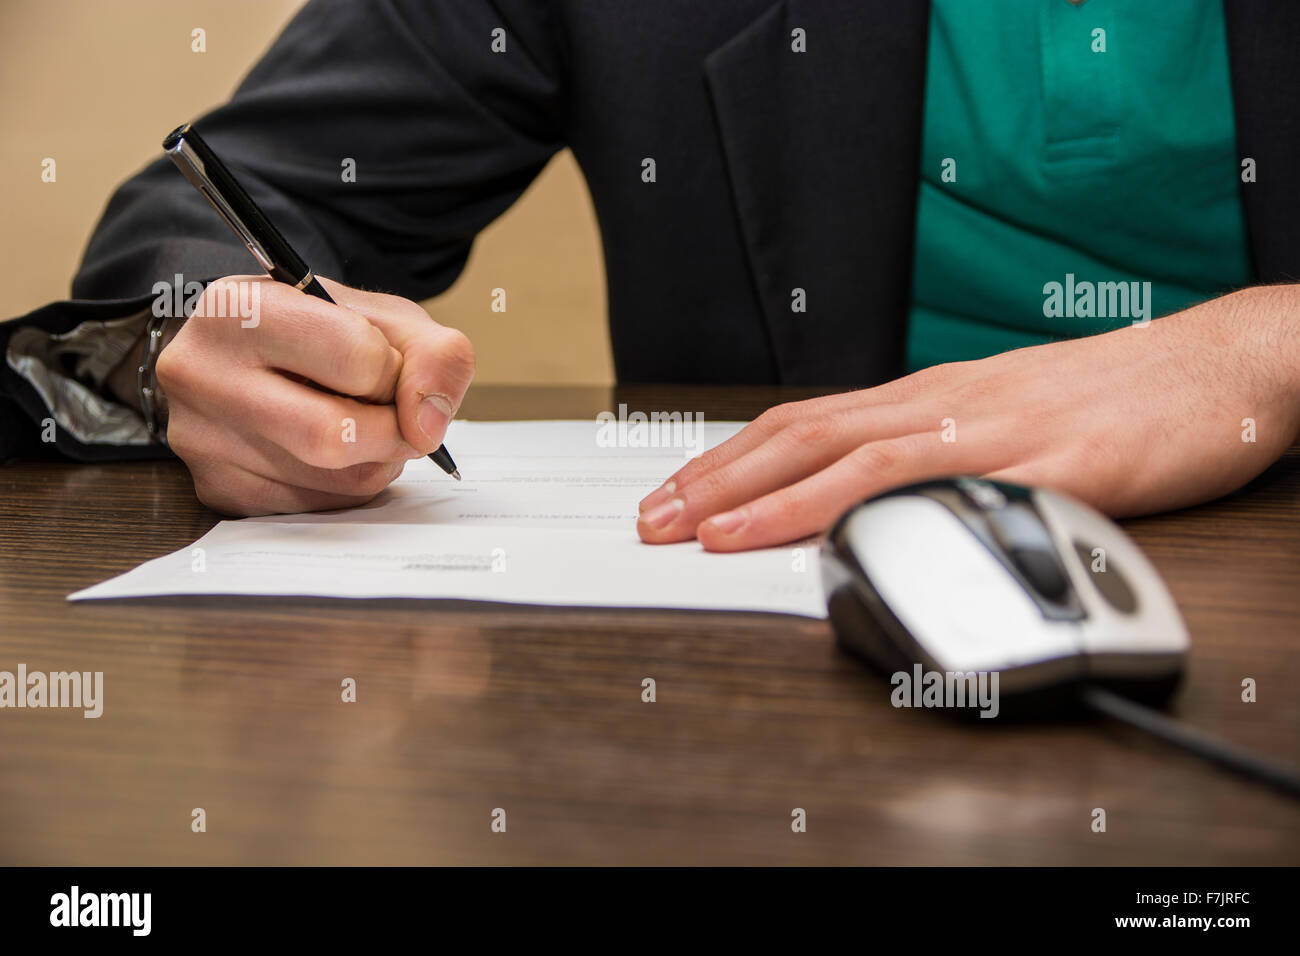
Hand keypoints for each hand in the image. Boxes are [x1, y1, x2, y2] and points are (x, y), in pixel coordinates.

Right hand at [155, 275, 473, 514]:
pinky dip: (349, 485)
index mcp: (239, 308)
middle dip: (392, 430)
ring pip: (336, 481)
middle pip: (335, 435)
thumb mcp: (382, 317)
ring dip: (378, 460)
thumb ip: (432, 354)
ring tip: (364, 426)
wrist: (244, 357)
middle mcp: (202, 374)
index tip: (387, 367)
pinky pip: (319, 507)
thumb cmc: (317, 331)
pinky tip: (334, 454)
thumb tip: (428, 429)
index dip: (394, 370)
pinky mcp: (220, 490)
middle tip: (395, 415)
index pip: (355, 357)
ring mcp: (203, 440)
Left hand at [637, 287, 1299, 550]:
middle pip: (802, 435)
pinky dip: (861, 506)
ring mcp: (987, 429)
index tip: (675, 493)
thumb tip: (859, 497)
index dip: (730, 460)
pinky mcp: (1042, 461)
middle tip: (654, 519)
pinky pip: (935, 484)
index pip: (804, 423)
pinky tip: (819, 531)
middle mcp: (941, 404)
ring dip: (765, 496)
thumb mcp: (1000, 420)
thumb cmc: (1109, 397)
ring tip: (704, 532)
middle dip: (717, 480)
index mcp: (928, 397)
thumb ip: (932, 455)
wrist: (1214, 367)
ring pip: (851, 456)